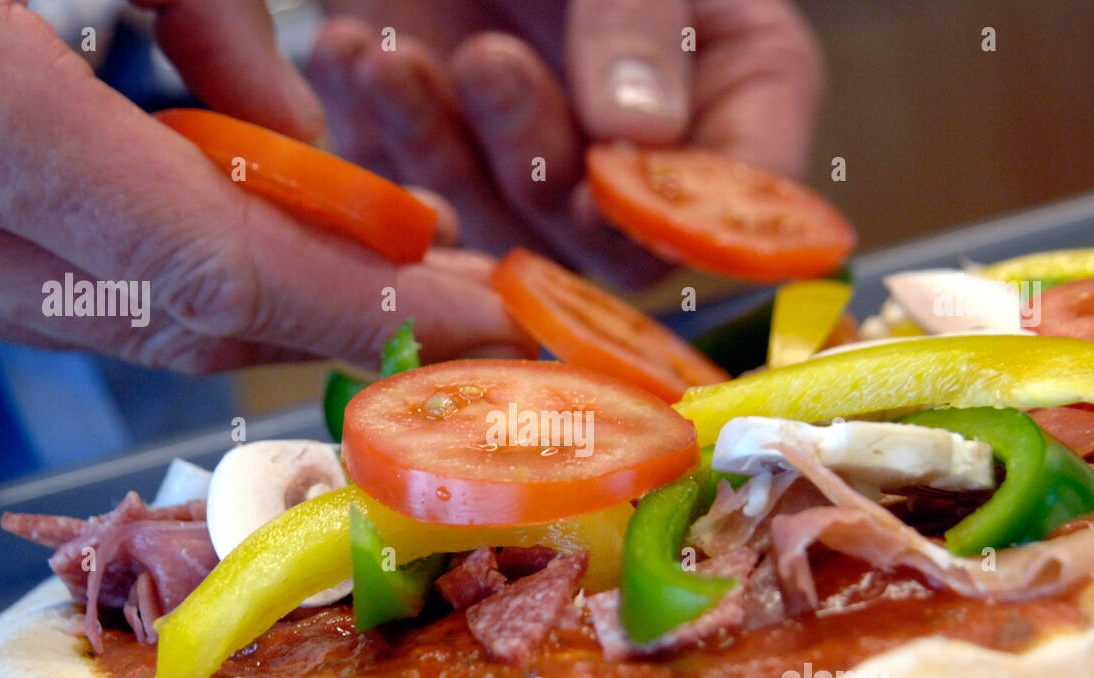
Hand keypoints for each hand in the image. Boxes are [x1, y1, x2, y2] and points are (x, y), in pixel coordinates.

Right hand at [0, 0, 533, 372]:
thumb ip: (203, 15)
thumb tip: (301, 146)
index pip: (215, 260)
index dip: (361, 298)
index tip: (481, 312)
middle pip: (183, 320)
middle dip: (333, 316)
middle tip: (450, 294)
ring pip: (123, 325)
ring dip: (261, 302)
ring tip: (366, 257)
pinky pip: (59, 298)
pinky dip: (169, 279)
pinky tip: (234, 227)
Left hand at [307, 0, 823, 286]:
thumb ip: (637, 21)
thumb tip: (638, 135)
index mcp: (733, 88)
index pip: (739, 193)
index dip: (677, 215)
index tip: (602, 183)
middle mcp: (638, 153)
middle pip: (602, 241)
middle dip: (534, 160)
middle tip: (488, 62)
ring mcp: (538, 168)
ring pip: (499, 235)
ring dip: (441, 153)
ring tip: (398, 60)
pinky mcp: (445, 164)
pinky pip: (411, 196)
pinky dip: (377, 133)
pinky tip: (354, 51)